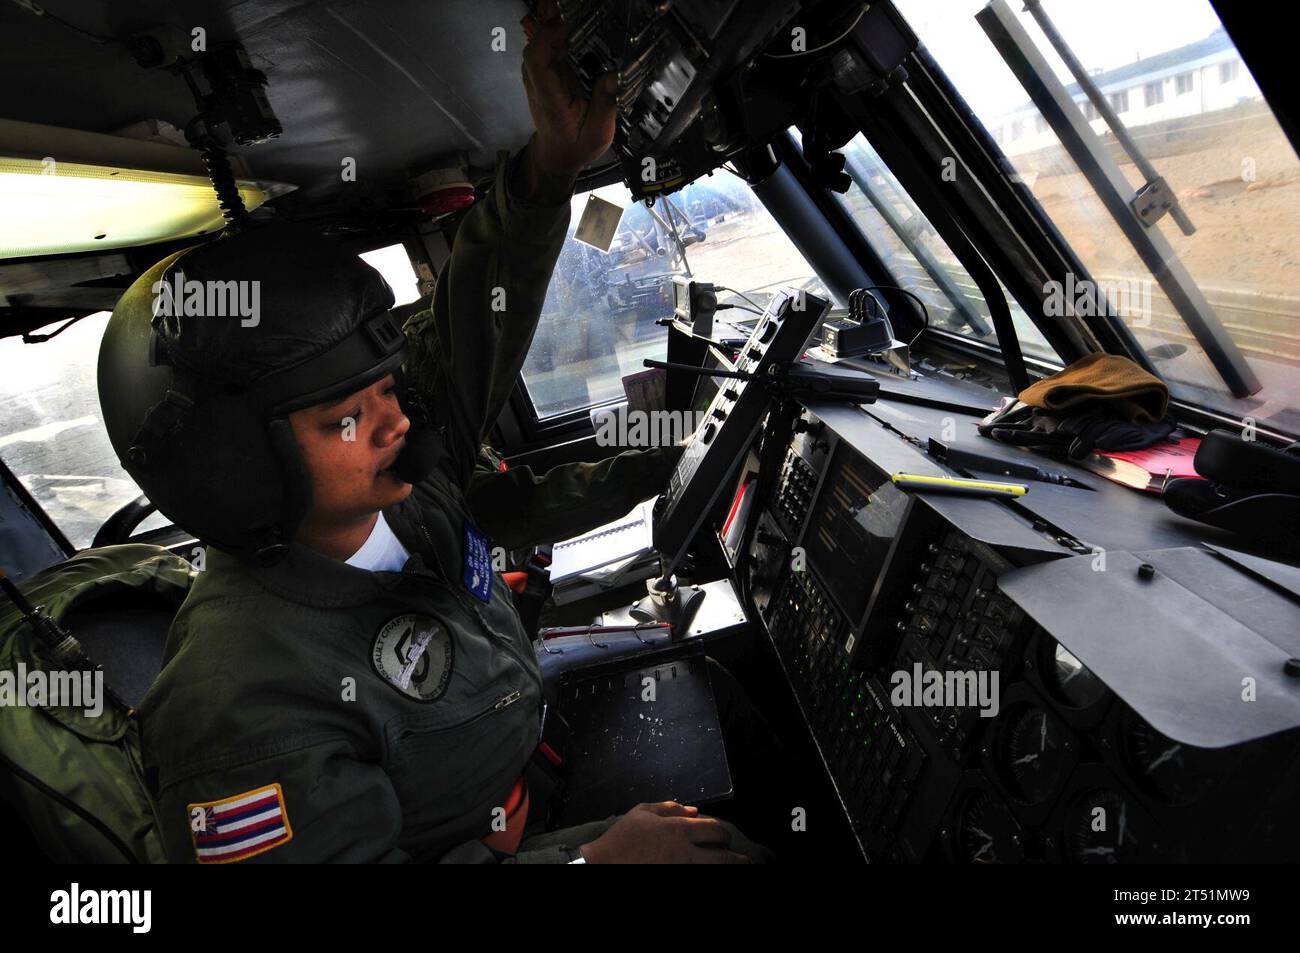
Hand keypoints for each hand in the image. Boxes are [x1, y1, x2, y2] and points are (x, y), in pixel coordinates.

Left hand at [519, 1, 617, 199]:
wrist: (558, 153)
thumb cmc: (574, 145)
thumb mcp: (597, 133)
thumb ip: (605, 104)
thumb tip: (615, 77)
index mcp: (548, 96)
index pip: (536, 57)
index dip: (549, 35)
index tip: (569, 25)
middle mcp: (539, 81)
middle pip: (538, 38)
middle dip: (556, 18)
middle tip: (581, 8)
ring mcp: (540, 74)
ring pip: (543, 36)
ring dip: (561, 20)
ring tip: (583, 11)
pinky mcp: (548, 70)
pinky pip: (551, 41)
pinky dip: (564, 28)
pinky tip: (579, 21)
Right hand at [579, 801, 751, 863]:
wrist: (604, 864)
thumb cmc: (622, 837)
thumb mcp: (643, 812)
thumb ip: (670, 807)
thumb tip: (694, 811)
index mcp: (678, 830)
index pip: (715, 830)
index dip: (724, 835)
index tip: (723, 839)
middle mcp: (684, 853)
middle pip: (724, 856)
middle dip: (736, 858)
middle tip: (741, 859)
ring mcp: (681, 870)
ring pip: (716, 870)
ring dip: (728, 868)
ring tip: (741, 868)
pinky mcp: (675, 879)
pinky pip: (699, 877)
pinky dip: (707, 874)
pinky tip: (709, 872)